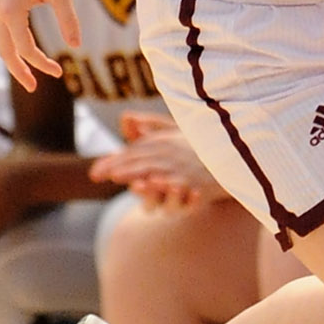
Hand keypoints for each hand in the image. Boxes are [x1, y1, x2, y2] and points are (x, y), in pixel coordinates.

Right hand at [0, 0, 77, 91]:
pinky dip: (13, 47)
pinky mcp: (2, 4)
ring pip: (1, 44)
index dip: (42, 63)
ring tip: (29, 75)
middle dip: (19, 71)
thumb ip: (68, 20)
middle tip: (32, 88)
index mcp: (11, 12)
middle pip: (5, 52)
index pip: (25, 48)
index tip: (60, 71)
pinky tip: (28, 52)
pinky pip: (4, 33)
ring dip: (14, 60)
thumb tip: (75, 46)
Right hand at [88, 129, 224, 210]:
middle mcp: (159, 194)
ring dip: (170, 196)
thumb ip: (147, 127)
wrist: (210, 165)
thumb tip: (126, 117)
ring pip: (170, 207)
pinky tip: (196, 192)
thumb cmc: (180, 149)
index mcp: (145, 178)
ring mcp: (178, 200)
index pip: (129, 179)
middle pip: (148, 199)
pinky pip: (193, 205)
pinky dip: (193, 200)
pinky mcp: (195, 201)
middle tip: (138, 184)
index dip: (119, 176)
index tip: (113, 173)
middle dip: (144, 191)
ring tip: (174, 185)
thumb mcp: (165, 134)